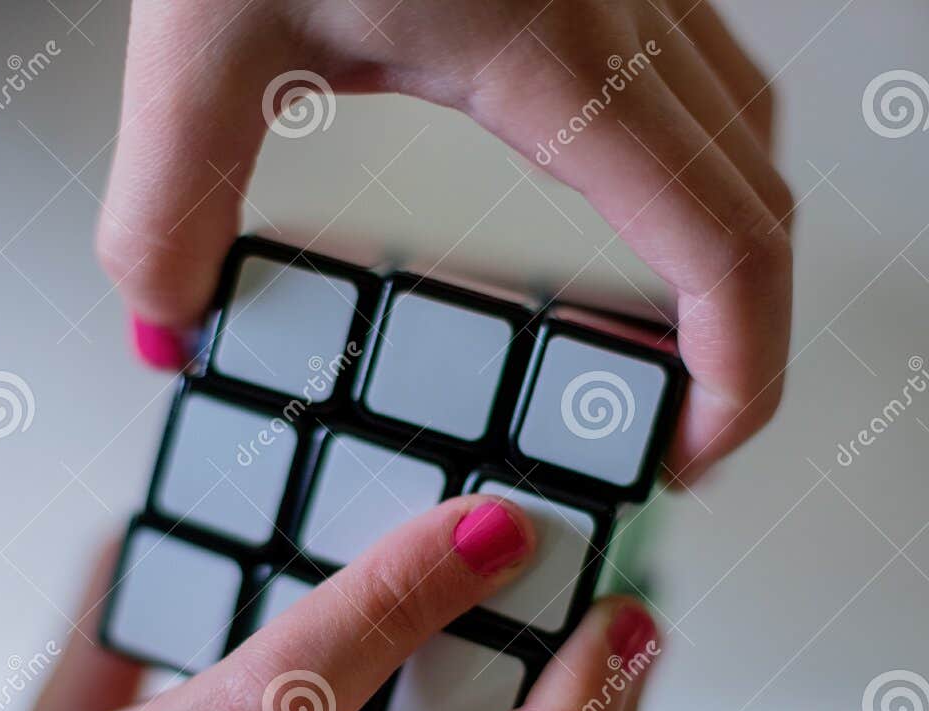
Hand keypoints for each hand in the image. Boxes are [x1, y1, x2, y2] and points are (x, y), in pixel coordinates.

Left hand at [97, 0, 792, 482]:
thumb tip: (168, 327)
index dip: (740, 374)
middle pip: (761, 205)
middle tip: (675, 423)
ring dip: (729, 251)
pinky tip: (626, 196)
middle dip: (742, 339)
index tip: (698, 448)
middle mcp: (631, 7)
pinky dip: (698, 169)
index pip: (721, 248)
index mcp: (560, 52)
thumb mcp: (203, 34)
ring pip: (749, 135)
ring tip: (657, 337)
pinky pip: (709, 75)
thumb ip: (168, 210)